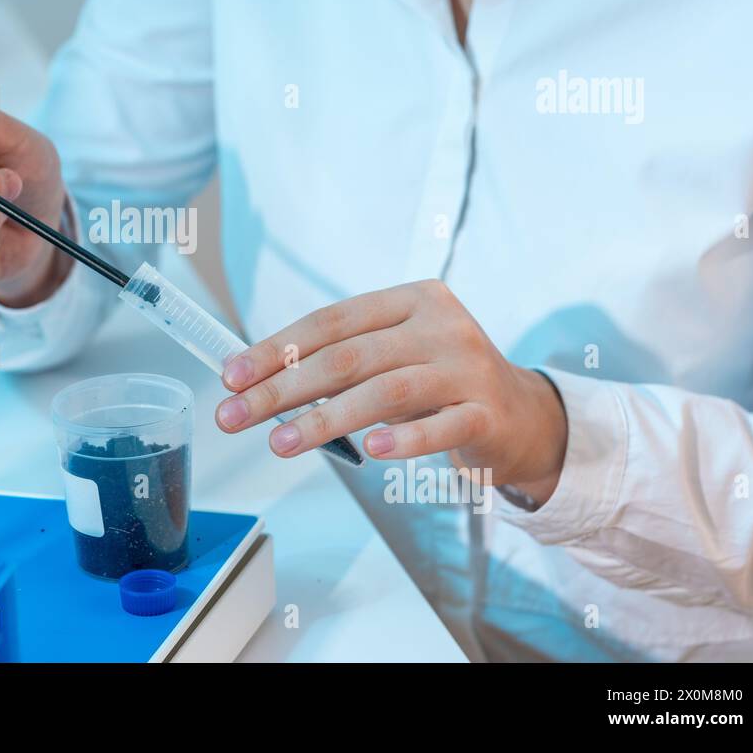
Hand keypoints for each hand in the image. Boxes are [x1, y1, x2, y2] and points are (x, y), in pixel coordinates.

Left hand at [215, 279, 569, 502]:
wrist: (521, 415)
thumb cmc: (438, 382)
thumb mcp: (394, 356)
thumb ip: (341, 361)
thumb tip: (257, 381)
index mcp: (411, 300)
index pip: (330, 320)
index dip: (277, 347)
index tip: (231, 376)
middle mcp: (441, 326)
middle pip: (349, 357)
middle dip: (282, 388)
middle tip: (234, 416)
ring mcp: (468, 369)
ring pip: (386, 392)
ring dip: (325, 419)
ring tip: (280, 443)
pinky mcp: (488, 414)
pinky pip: (440, 428)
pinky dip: (405, 440)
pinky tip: (372, 452)